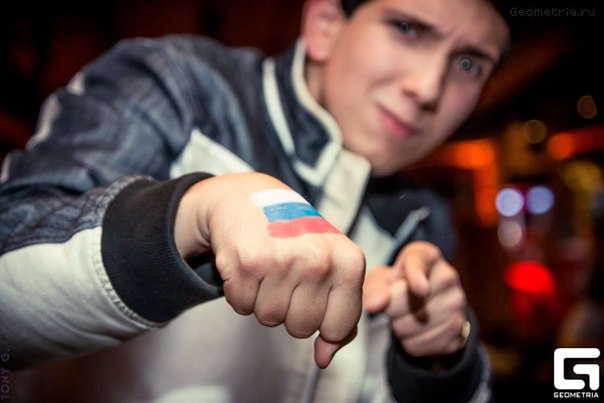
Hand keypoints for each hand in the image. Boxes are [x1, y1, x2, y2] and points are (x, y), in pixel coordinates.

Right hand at [175, 172, 365, 367]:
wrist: (250, 200)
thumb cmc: (296, 240)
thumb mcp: (332, 268)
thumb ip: (338, 316)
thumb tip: (324, 359)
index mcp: (349, 262)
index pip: (339, 327)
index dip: (321, 319)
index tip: (313, 291)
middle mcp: (319, 259)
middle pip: (302, 328)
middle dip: (290, 310)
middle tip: (286, 275)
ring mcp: (283, 259)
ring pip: (270, 319)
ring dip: (263, 300)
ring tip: (267, 267)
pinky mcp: (247, 262)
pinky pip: (242, 307)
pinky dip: (240, 293)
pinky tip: (248, 265)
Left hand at [363, 241, 467, 356]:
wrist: (422, 307)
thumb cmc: (396, 287)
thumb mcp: (381, 280)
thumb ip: (374, 289)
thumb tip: (373, 306)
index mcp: (427, 256)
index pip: (418, 264)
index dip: (417, 277)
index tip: (420, 289)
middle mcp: (448, 276)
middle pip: (412, 301)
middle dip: (392, 309)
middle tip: (393, 305)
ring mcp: (457, 304)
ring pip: (417, 325)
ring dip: (400, 328)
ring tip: (404, 316)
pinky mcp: (459, 330)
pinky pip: (424, 343)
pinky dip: (411, 342)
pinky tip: (414, 331)